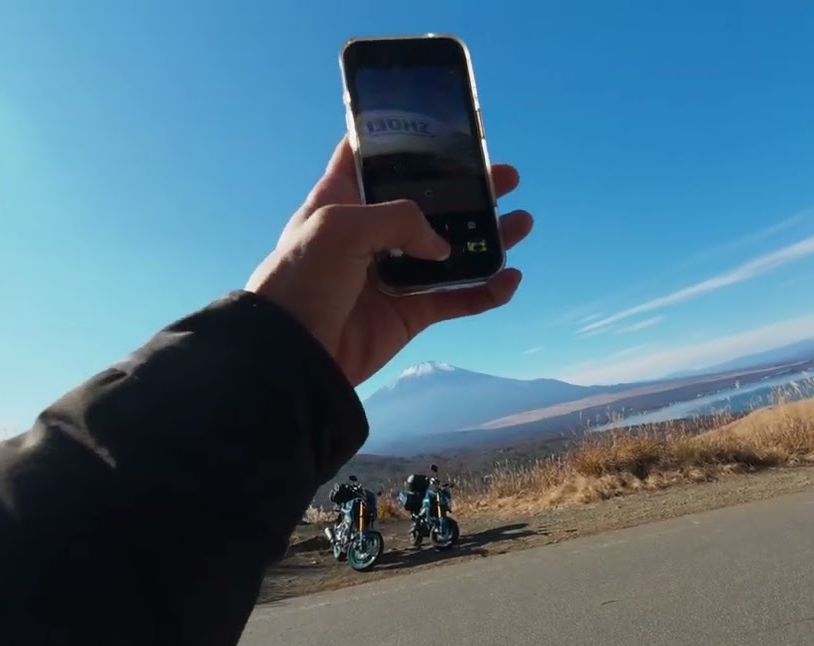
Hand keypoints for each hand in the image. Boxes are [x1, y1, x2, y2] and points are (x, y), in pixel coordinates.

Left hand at [245, 136, 533, 385]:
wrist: (291, 354)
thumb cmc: (300, 278)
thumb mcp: (341, 226)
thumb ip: (399, 219)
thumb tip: (440, 247)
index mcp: (342, 200)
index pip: (369, 157)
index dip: (401, 137)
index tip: (441, 124)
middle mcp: (370, 233)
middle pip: (429, 202)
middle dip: (468, 188)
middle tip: (505, 176)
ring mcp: (393, 274)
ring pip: (451, 251)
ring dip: (488, 237)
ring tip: (522, 222)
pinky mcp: (409, 313)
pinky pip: (457, 298)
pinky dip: (486, 291)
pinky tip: (510, 279)